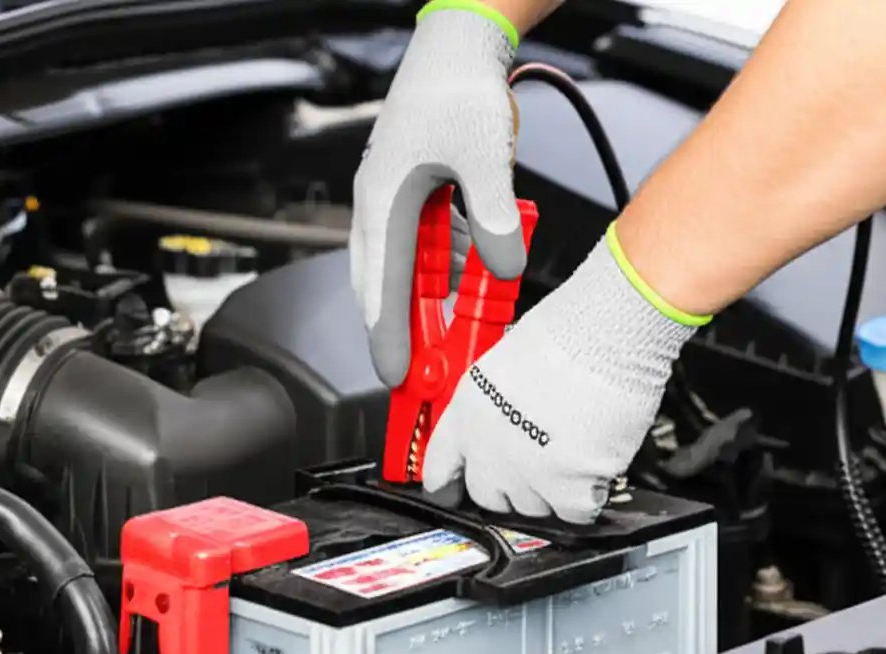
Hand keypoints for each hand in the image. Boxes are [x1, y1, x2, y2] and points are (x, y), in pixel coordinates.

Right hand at [351, 6, 526, 386]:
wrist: (460, 43)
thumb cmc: (456, 87)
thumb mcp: (485, 156)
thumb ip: (494, 218)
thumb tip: (505, 266)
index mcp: (382, 202)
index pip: (382, 288)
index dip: (389, 338)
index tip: (395, 378)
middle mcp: (380, 206)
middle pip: (384, 288)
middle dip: (403, 333)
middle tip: (424, 373)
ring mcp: (396, 201)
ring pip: (404, 271)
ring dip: (428, 304)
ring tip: (455, 333)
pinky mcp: (416, 194)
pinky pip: (424, 248)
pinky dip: (443, 272)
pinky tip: (471, 279)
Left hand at [422, 233, 698, 523]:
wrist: (605, 334)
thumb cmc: (567, 332)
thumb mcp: (506, 360)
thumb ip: (498, 403)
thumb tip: (509, 421)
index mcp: (466, 411)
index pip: (439, 465)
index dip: (449, 480)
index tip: (453, 488)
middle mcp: (487, 448)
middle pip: (488, 495)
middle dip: (512, 486)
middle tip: (539, 462)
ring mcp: (525, 473)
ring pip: (533, 507)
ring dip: (553, 489)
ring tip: (575, 452)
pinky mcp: (566, 488)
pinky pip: (574, 512)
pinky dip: (587, 497)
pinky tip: (595, 467)